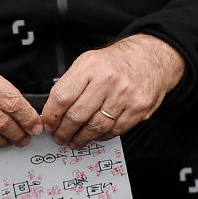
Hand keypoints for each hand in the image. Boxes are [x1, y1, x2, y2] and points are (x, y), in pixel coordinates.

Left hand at [41, 34, 184, 147]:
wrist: (150, 57)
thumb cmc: (116, 62)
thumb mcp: (89, 62)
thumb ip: (71, 84)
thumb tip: (53, 111)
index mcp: (91, 66)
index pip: (62, 96)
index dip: (51, 115)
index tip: (48, 124)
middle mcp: (108, 80)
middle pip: (77, 115)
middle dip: (64, 132)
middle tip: (59, 137)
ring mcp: (125, 95)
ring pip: (95, 127)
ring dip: (81, 138)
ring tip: (75, 140)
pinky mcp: (138, 108)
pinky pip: (114, 130)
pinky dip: (101, 136)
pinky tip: (95, 135)